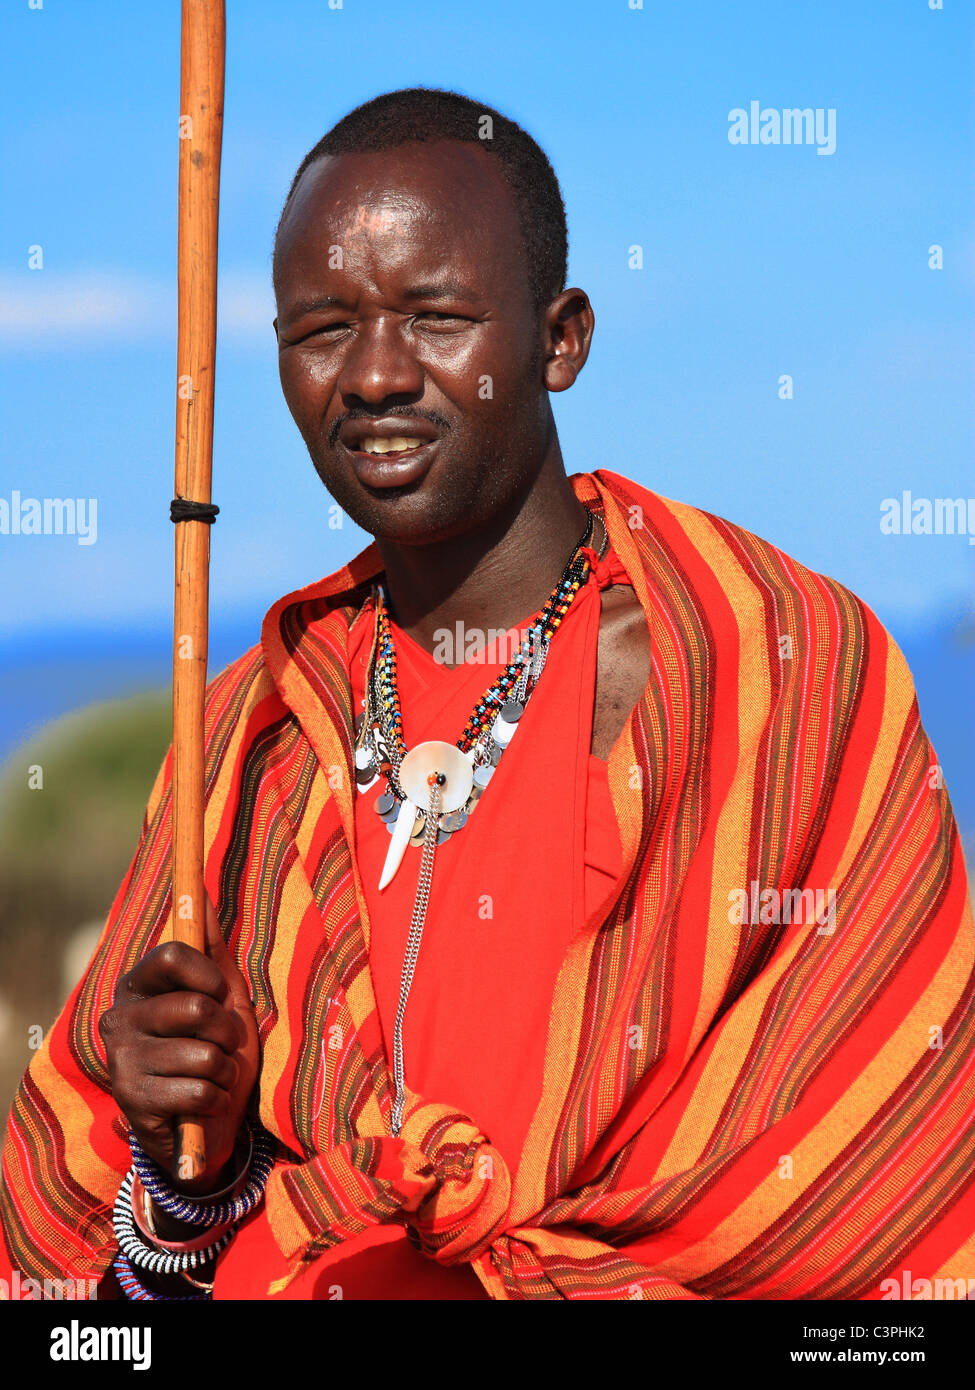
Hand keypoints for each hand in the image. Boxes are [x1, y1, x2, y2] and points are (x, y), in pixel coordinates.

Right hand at [99, 898, 258, 1192]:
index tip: (218, 995)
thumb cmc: (216, 1048)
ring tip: (214, 1077)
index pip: (170, 953)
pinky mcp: (131, 1101)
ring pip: (204, 1054)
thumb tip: (201, 890)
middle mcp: (118, 1018)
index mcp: (137, 986)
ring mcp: (120, 1061)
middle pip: (195, 1007)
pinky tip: (202, 1103)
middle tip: (223, 1046)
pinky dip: (216, 1099)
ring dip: (226, 1070)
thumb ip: (211, 946)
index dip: (208, 976)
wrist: (207, 1121)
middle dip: (228, 1032)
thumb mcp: (222, 995)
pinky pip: (199, 1091)